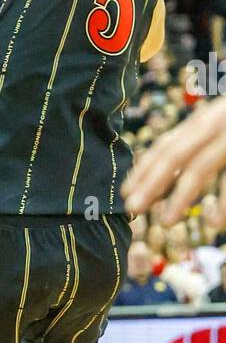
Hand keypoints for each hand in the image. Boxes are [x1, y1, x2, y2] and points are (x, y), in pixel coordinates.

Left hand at [122, 95, 225, 223]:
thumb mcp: (220, 127)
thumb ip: (199, 144)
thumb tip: (162, 178)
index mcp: (210, 119)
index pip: (169, 144)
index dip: (144, 168)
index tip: (125, 192)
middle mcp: (220, 121)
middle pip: (177, 153)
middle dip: (150, 182)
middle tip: (131, 209)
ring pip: (203, 164)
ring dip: (180, 194)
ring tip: (164, 221)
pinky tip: (215, 222)